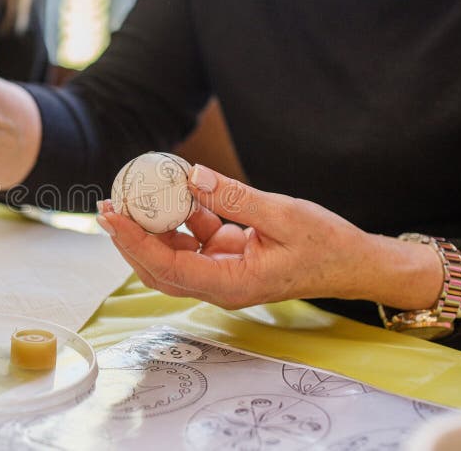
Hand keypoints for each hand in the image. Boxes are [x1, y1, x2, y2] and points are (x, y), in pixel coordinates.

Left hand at [97, 164, 443, 310]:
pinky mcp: (228, 257)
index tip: (112, 217)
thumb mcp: (283, 215)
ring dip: (152, 228)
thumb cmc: (326, 246)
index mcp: (232, 283)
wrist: (354, 263)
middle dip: (130, 239)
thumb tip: (192, 176)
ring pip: (172, 255)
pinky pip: (195, 239)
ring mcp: (223, 272)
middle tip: (107, 206)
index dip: (135, 242)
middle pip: (159, 267)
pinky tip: (177, 192)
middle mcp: (221, 283)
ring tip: (131, 197)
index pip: (169, 267)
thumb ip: (235, 198)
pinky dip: (182, 217)